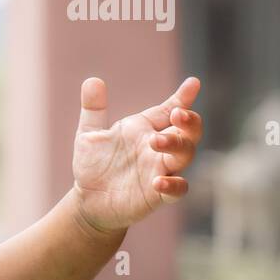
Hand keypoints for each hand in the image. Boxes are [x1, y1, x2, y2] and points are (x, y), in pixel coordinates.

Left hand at [71, 76, 202, 233]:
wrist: (87, 199)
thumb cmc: (93, 165)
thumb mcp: (89, 134)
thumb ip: (93, 109)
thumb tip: (92, 80)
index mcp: (145, 130)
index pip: (169, 110)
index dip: (183, 97)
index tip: (192, 83)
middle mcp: (158, 149)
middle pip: (188, 132)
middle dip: (189, 121)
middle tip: (177, 114)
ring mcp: (161, 171)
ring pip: (185, 155)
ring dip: (177, 146)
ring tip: (157, 141)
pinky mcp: (158, 195)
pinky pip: (177, 190)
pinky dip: (173, 185)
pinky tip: (158, 182)